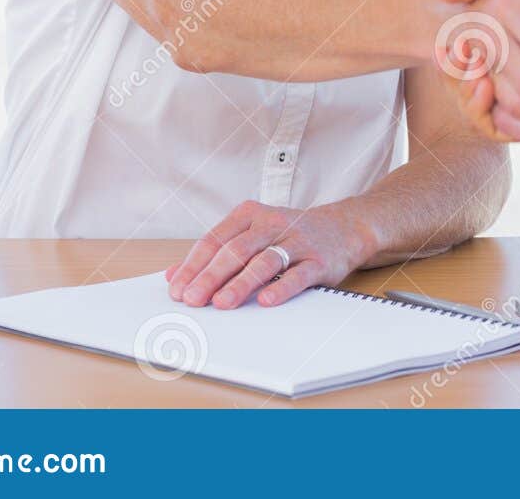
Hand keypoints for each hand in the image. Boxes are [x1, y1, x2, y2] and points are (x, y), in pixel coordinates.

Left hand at [164, 199, 370, 308]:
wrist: (345, 227)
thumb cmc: (291, 233)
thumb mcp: (251, 233)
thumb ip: (216, 252)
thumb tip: (174, 275)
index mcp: (250, 214)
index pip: (215, 240)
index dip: (194, 266)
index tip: (178, 290)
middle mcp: (273, 223)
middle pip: (236, 250)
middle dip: (211, 276)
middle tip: (193, 299)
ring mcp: (297, 241)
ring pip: (265, 261)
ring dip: (241, 283)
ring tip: (223, 303)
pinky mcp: (319, 260)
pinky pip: (298, 275)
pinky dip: (281, 288)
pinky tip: (266, 301)